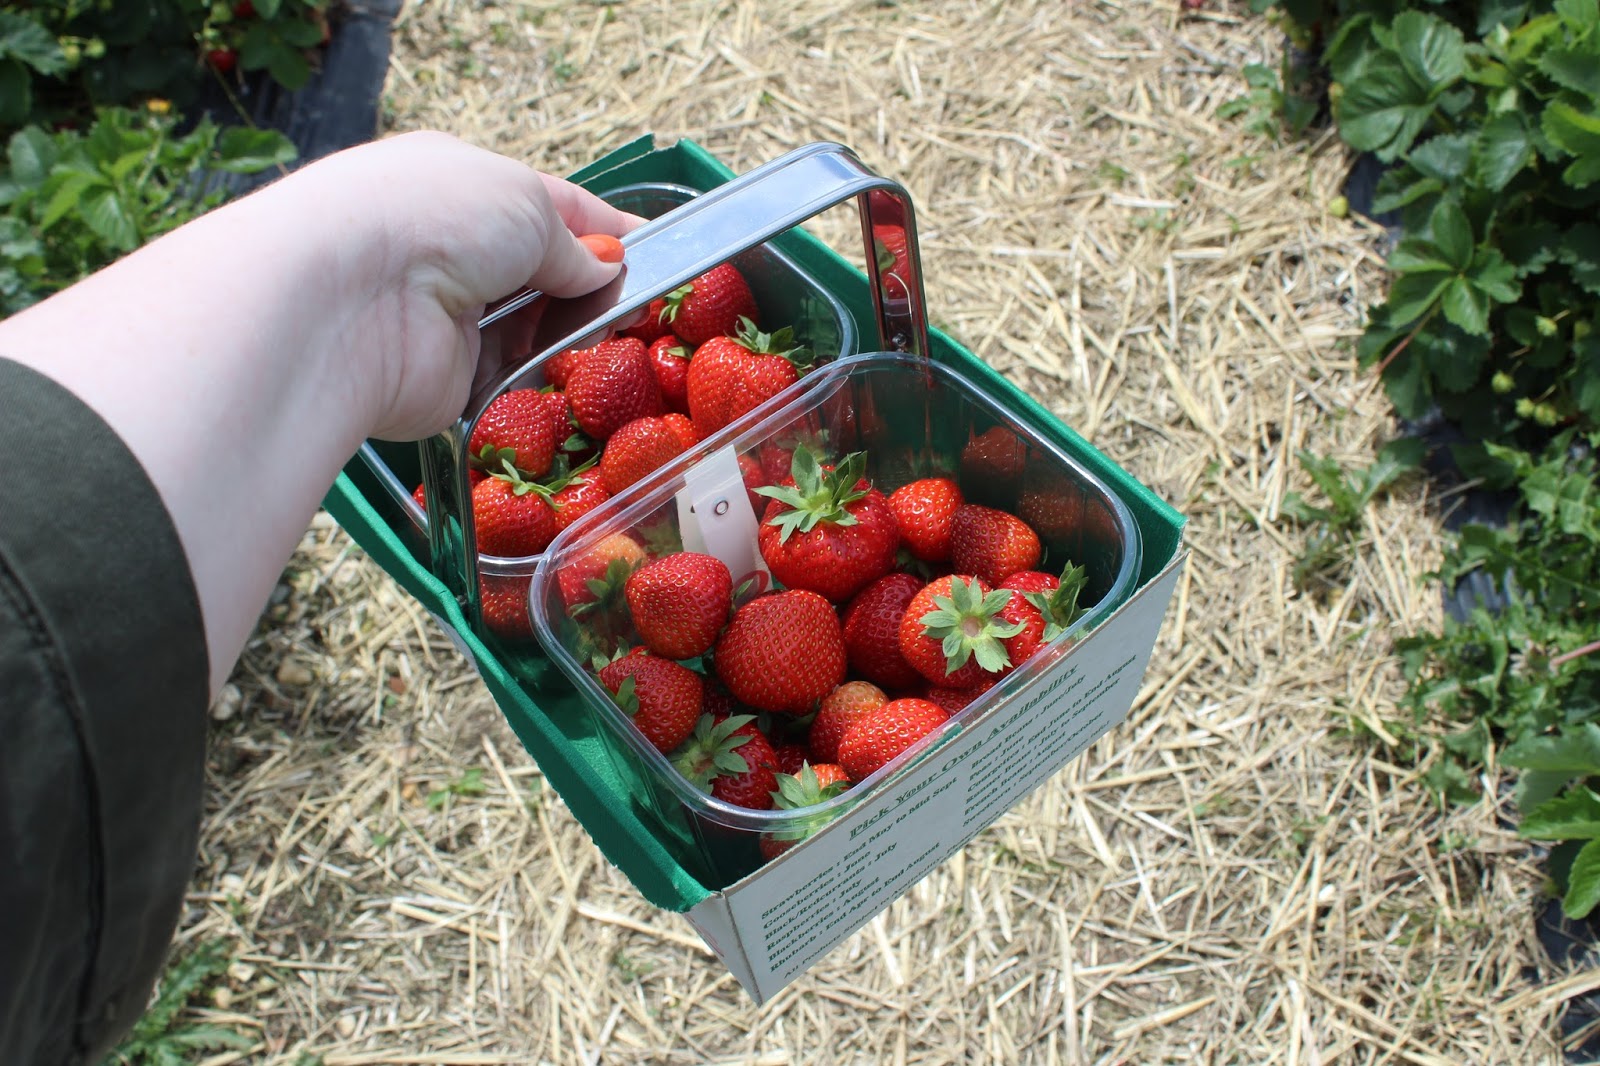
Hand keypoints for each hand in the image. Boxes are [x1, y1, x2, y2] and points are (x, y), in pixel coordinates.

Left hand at [294, 131, 642, 440]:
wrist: (349, 300)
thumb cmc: (435, 219)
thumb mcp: (526, 206)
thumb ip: (573, 242)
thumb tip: (604, 268)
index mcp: (460, 183)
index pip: (549, 205)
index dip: (603, 229)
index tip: (653, 253)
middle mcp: (449, 247)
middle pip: (542, 271)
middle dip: (589, 287)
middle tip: (635, 305)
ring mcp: (447, 315)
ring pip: (531, 327)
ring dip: (568, 332)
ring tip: (605, 336)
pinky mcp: (448, 378)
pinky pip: (511, 379)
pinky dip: (538, 377)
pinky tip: (564, 372)